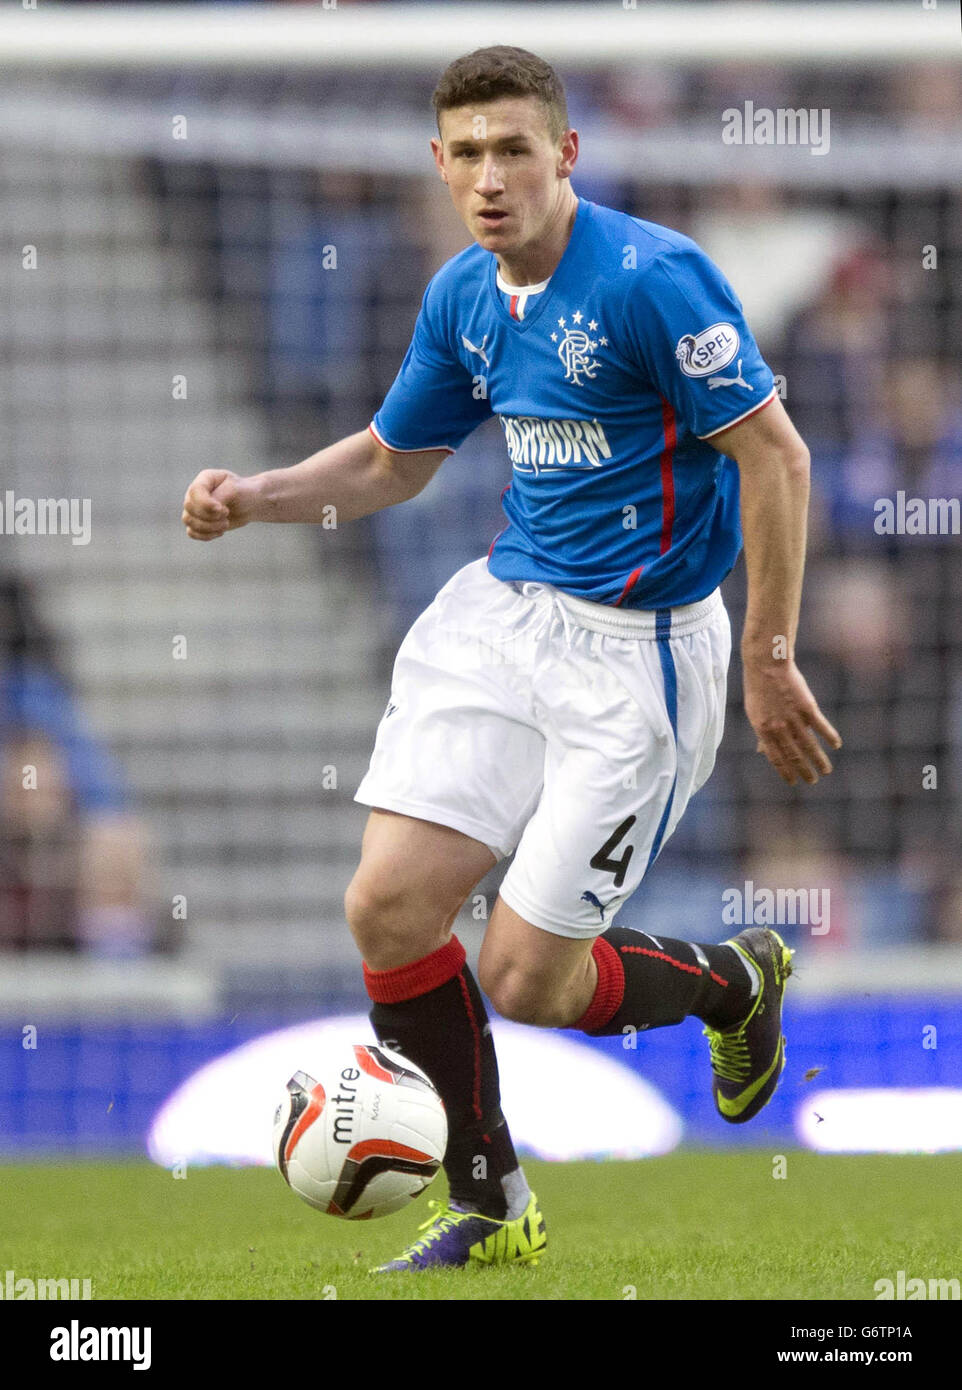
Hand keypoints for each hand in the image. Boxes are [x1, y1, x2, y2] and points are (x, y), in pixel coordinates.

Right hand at [182, 469, 258, 540]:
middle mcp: (195, 492)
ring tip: (225, 524)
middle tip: (227, 513)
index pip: (195, 491)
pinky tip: (220, 532)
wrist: (250, 504)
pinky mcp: (197, 521)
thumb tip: (208, 509)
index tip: (223, 510)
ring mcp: (194, 507)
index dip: (206, 504)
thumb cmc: (244, 493)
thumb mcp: (235, 490)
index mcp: (205, 479)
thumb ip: (220, 497)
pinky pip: (192, 532)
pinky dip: (206, 535)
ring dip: (209, 527)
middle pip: (189, 507)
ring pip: (188, 520)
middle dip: (210, 516)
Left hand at [742, 656, 841, 784]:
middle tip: (813, 781)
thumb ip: (761, 734)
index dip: (785, 772)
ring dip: (819, 761)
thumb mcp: (754, 713)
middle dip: (804, 771)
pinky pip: (821, 726)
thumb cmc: (758, 689)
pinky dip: (830, 737)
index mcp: (763, 730)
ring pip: (809, 746)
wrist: (766, 665)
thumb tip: (760, 752)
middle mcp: (778, 727)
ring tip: (826, 771)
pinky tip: (836, 745)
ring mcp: (793, 718)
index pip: (776, 758)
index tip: (793, 782)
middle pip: (794, 756)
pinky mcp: (807, 706)